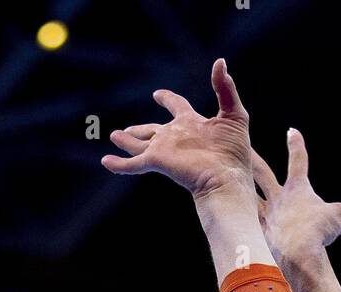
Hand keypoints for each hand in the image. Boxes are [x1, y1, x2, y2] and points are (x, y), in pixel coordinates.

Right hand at [101, 58, 255, 199]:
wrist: (227, 179)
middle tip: (126, 130)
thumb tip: (220, 62)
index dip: (168, 99)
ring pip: (139, 143)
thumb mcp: (234, 114)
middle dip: (140, 129)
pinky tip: (106, 161)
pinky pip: (133, 162)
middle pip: (153, 129)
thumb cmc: (234, 153)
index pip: (177, 106)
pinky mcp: (157, 160)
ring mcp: (165, 148)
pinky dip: (119, 164)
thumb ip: (225, 88)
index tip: (158, 95)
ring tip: (114, 136)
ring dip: (127, 140)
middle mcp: (176, 136)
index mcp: (192, 123)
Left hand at [250, 128, 340, 266]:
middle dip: (254, 158)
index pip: (298, 161)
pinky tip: (238, 231)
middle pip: (262, 173)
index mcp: (297, 188)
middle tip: (242, 146)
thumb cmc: (319, 231)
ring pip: (249, 198)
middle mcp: (278, 199)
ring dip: (239, 189)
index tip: (291, 131)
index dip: (296, 145)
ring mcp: (266, 217)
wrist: (298, 254)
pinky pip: (249, 229)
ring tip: (228, 185)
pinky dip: (245, 229)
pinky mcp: (258, 237)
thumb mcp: (340, 219)